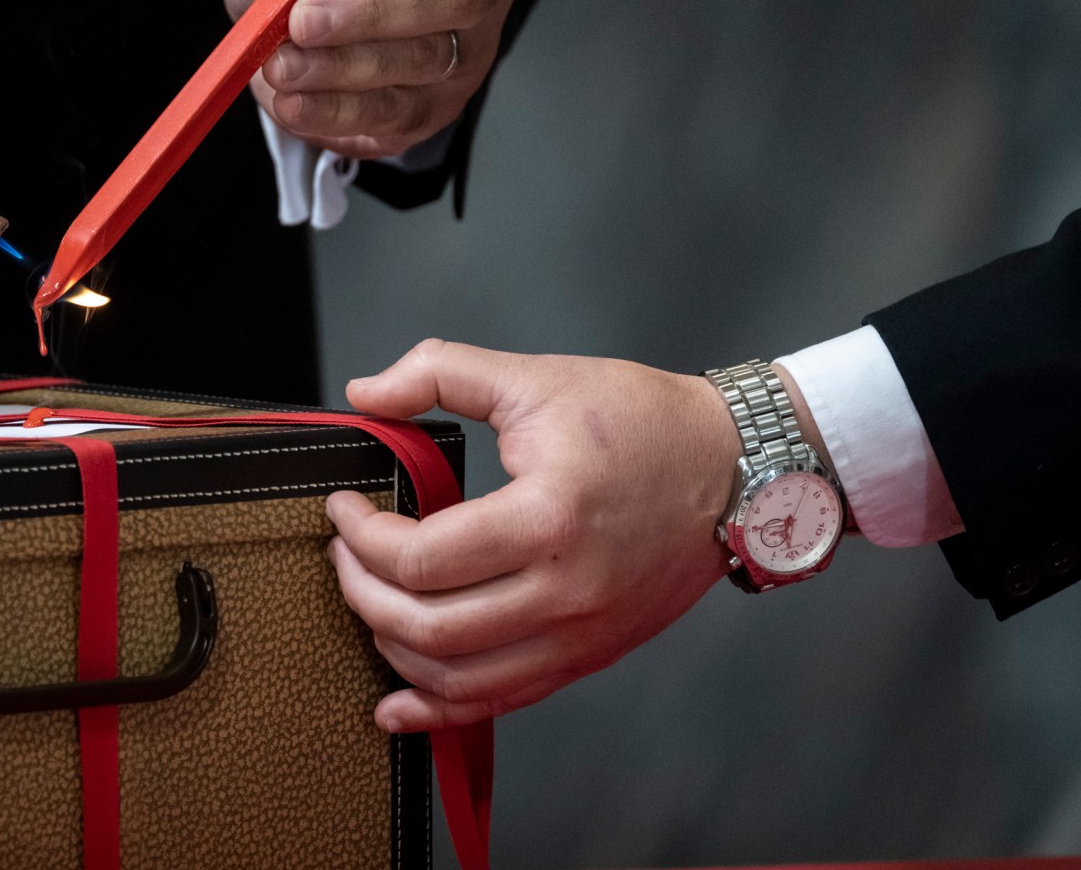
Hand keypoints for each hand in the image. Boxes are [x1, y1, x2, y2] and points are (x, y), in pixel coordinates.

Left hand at [219, 0, 514, 158]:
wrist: (297, 32)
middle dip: (374, 9)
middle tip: (304, 19)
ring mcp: (464, 53)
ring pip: (423, 61)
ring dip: (344, 66)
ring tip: (282, 64)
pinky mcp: (433, 109)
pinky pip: (393, 114)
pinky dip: (334, 111)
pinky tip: (293, 100)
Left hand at [327, 339, 739, 731]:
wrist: (737, 469)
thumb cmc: (642, 422)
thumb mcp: (535, 377)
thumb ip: (440, 372)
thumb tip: (366, 393)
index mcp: (547, 518)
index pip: (420, 558)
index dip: (360, 537)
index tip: (343, 508)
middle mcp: (565, 592)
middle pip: (428, 628)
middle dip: (361, 593)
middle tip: (344, 553)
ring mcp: (580, 635)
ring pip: (458, 679)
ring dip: (392, 647)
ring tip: (368, 601)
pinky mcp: (589, 655)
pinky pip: (502, 702)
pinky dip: (440, 709)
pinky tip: (398, 704)